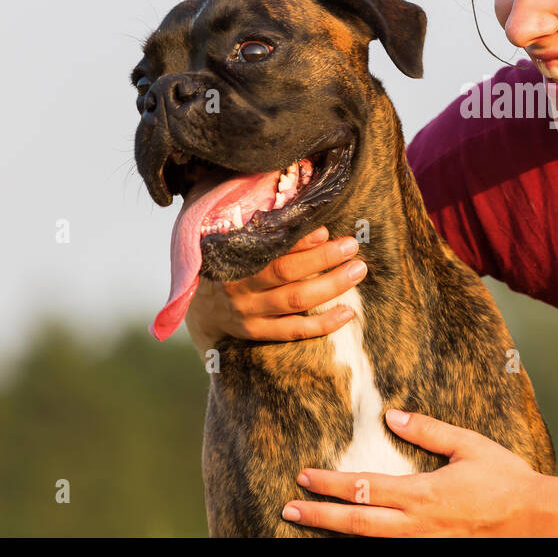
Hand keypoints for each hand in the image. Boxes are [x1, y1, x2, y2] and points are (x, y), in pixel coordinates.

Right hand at [184, 225, 367, 356]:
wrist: (200, 306)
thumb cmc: (227, 265)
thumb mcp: (233, 243)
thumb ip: (263, 232)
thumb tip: (311, 223)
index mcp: (233, 259)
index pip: (270, 248)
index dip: (300, 241)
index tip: (326, 230)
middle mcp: (240, 287)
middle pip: (287, 272)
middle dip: (324, 258)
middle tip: (352, 245)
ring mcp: (249, 313)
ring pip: (296, 300)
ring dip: (331, 285)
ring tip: (357, 270)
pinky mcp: (257, 333)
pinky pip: (295, 331)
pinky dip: (324, 323)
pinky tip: (348, 312)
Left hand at [281, 410, 545, 536]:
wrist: (535, 521)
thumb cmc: (505, 480)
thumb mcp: (469, 446)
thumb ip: (429, 431)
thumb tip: (392, 417)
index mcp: (422, 494)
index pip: (363, 487)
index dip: (330, 483)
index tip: (304, 477)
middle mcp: (415, 526)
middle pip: (355, 523)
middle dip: (318, 516)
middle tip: (288, 509)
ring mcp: (423, 546)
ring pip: (369, 543)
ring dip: (336, 533)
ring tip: (309, 524)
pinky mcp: (434, 553)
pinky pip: (392, 551)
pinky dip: (368, 544)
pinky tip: (354, 539)